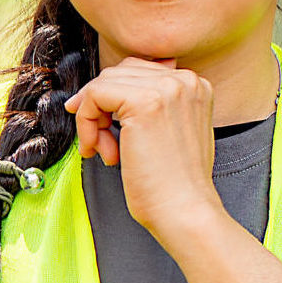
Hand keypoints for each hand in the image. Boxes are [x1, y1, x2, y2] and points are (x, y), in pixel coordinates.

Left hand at [63, 57, 222, 236]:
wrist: (184, 211)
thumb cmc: (174, 183)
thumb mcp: (171, 131)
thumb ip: (154, 104)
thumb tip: (110, 87)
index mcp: (195, 84)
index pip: (137, 71)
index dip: (111, 98)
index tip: (100, 124)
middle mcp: (184, 79)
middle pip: (118, 74)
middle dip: (100, 108)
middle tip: (99, 143)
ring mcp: (166, 88)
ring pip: (102, 84)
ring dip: (92, 119)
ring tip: (104, 151)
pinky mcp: (143, 102)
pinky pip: (94, 96)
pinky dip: (86, 123)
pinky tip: (99, 150)